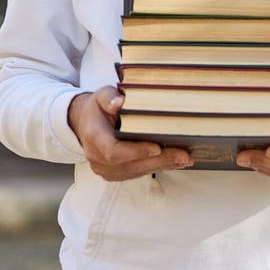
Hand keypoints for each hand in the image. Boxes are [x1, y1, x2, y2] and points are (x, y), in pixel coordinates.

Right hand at [68, 86, 193, 180]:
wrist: (83, 123)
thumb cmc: (96, 108)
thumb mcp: (100, 95)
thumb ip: (109, 98)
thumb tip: (120, 102)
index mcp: (94, 138)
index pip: (115, 151)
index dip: (137, 151)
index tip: (158, 147)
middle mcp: (98, 158)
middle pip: (131, 165)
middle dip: (159, 161)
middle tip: (184, 155)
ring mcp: (106, 170)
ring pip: (136, 172)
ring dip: (162, 166)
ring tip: (185, 158)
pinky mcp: (115, 174)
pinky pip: (137, 173)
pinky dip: (156, 167)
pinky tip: (174, 161)